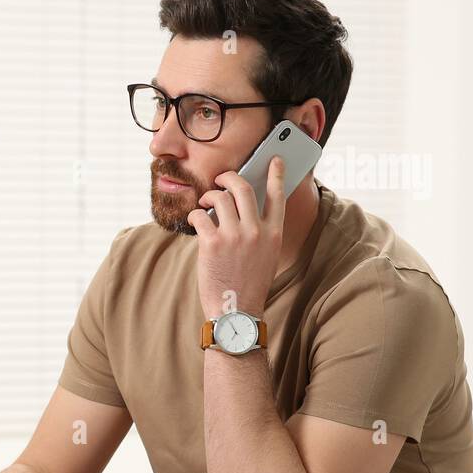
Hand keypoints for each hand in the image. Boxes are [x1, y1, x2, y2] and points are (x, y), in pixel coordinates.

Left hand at [187, 156, 285, 318]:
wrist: (236, 312)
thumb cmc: (248, 285)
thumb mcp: (265, 257)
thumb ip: (260, 233)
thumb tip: (243, 211)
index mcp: (273, 234)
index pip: (277, 196)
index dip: (276, 174)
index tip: (274, 160)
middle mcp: (256, 231)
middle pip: (243, 188)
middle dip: (228, 177)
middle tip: (220, 179)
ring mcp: (234, 236)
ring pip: (219, 198)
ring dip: (209, 196)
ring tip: (204, 203)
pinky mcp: (212, 243)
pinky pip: (200, 216)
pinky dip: (195, 215)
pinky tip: (195, 220)